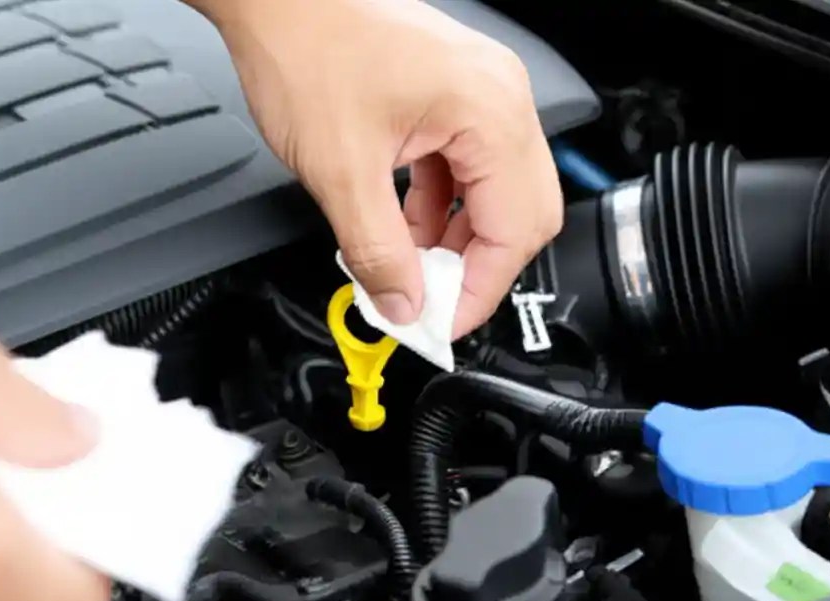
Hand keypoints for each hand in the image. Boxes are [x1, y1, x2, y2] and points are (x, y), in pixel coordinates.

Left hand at [192, 0, 561, 336]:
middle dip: (475, 268)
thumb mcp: (340, 173)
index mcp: (489, 112)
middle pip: (522, 214)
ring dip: (454, 240)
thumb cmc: (307, 48)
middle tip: (427, 302)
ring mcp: (482, 92)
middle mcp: (500, 98)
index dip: (479, 291)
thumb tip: (404, 305)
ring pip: (496, 194)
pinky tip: (403, 226)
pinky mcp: (456, 94)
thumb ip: (379, 252)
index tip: (440, 324)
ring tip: (405, 266)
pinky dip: (441, 206)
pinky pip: (469, 167)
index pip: (516, 229)